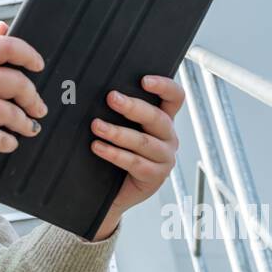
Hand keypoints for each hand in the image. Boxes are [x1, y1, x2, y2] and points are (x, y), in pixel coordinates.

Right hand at [0, 19, 47, 196]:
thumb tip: (4, 27)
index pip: (4, 46)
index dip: (28, 54)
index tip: (38, 65)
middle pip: (16, 82)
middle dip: (33, 97)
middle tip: (37, 106)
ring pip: (13, 113)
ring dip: (26, 123)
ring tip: (27, 127)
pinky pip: (3, 138)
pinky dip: (10, 143)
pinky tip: (8, 142)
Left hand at [90, 75, 184, 232]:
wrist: (115, 190)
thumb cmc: (118, 151)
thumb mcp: (123, 127)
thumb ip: (119, 110)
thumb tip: (96, 90)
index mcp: (164, 119)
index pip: (175, 97)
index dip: (164, 86)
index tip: (144, 80)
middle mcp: (169, 137)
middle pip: (157, 118)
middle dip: (132, 107)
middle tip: (111, 98)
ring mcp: (165, 158)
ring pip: (143, 141)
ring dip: (117, 132)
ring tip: (96, 126)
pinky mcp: (156, 177)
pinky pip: (135, 162)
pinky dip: (115, 154)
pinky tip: (98, 147)